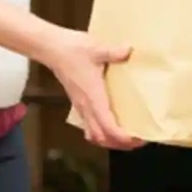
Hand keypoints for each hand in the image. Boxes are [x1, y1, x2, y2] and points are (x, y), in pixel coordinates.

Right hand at [40, 27, 145, 150]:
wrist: (52, 49)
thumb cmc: (73, 50)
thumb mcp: (97, 48)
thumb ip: (114, 52)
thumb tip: (130, 50)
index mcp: (93, 97)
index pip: (107, 126)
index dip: (122, 137)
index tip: (138, 139)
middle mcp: (86, 106)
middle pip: (101, 137)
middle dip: (120, 144)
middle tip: (139, 141)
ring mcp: (81, 106)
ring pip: (94, 134)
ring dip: (109, 141)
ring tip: (127, 138)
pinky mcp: (78, 103)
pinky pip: (89, 126)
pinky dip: (101, 132)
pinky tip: (110, 126)